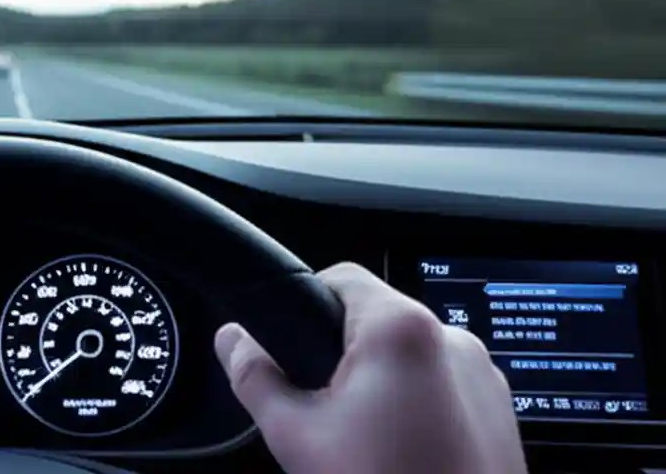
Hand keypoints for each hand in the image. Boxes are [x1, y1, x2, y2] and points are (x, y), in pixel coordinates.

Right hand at [214, 263, 525, 473]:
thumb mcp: (297, 436)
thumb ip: (256, 377)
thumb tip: (231, 340)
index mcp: (402, 329)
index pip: (340, 277)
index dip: (305, 307)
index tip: (293, 352)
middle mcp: (454, 340)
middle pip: (375, 323)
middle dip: (343, 360)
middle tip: (325, 416)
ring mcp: (486, 378)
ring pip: (410, 360)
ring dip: (382, 387)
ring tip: (368, 445)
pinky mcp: (501, 413)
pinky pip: (444, 390)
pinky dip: (418, 411)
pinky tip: (402, 456)